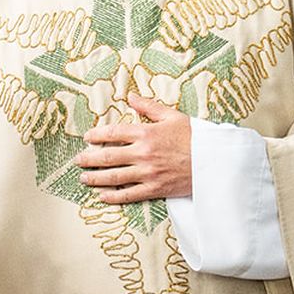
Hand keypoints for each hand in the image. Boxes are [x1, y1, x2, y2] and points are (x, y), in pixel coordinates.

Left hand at [75, 95, 191, 203]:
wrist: (215, 161)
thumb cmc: (196, 137)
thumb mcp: (173, 116)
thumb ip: (149, 107)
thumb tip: (130, 96)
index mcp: (147, 133)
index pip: (114, 132)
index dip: (97, 135)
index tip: (87, 137)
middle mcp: (144, 153)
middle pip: (109, 156)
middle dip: (89, 158)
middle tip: (78, 160)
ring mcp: (148, 173)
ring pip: (115, 176)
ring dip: (96, 178)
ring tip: (83, 178)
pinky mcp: (155, 188)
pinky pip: (129, 194)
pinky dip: (113, 197)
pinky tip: (102, 196)